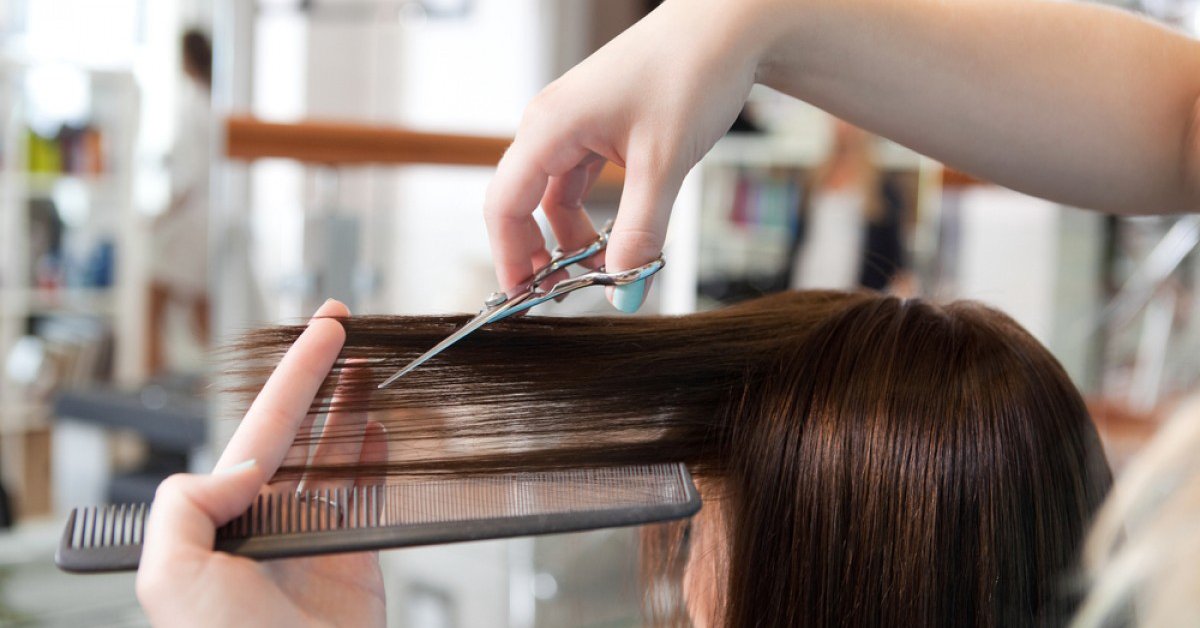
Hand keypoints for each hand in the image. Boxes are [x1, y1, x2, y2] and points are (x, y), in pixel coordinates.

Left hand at [136, 299, 388, 627]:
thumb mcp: (170, 580)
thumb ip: (185, 505)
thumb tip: (241, 465)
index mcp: (225, 518)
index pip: (261, 429)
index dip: (293, 374)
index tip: (321, 331)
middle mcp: (270, 518)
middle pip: (300, 428)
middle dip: (320, 375)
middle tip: (342, 326)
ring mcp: (317, 534)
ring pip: (338, 451)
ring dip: (352, 405)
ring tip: (369, 366)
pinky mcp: (359, 554)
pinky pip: (371, 491)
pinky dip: (378, 454)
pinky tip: (379, 425)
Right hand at [483, 0, 766, 311]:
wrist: (729, 27)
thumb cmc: (690, 72)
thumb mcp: (663, 164)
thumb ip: (640, 233)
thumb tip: (624, 293)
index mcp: (549, 126)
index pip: (505, 205)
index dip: (508, 258)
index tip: (522, 301)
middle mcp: (551, 123)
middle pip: (523, 202)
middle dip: (539, 253)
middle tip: (561, 296)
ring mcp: (573, 124)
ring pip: (555, 196)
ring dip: (572, 237)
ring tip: (605, 269)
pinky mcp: (599, 126)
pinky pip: (579, 181)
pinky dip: (593, 214)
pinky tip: (619, 235)